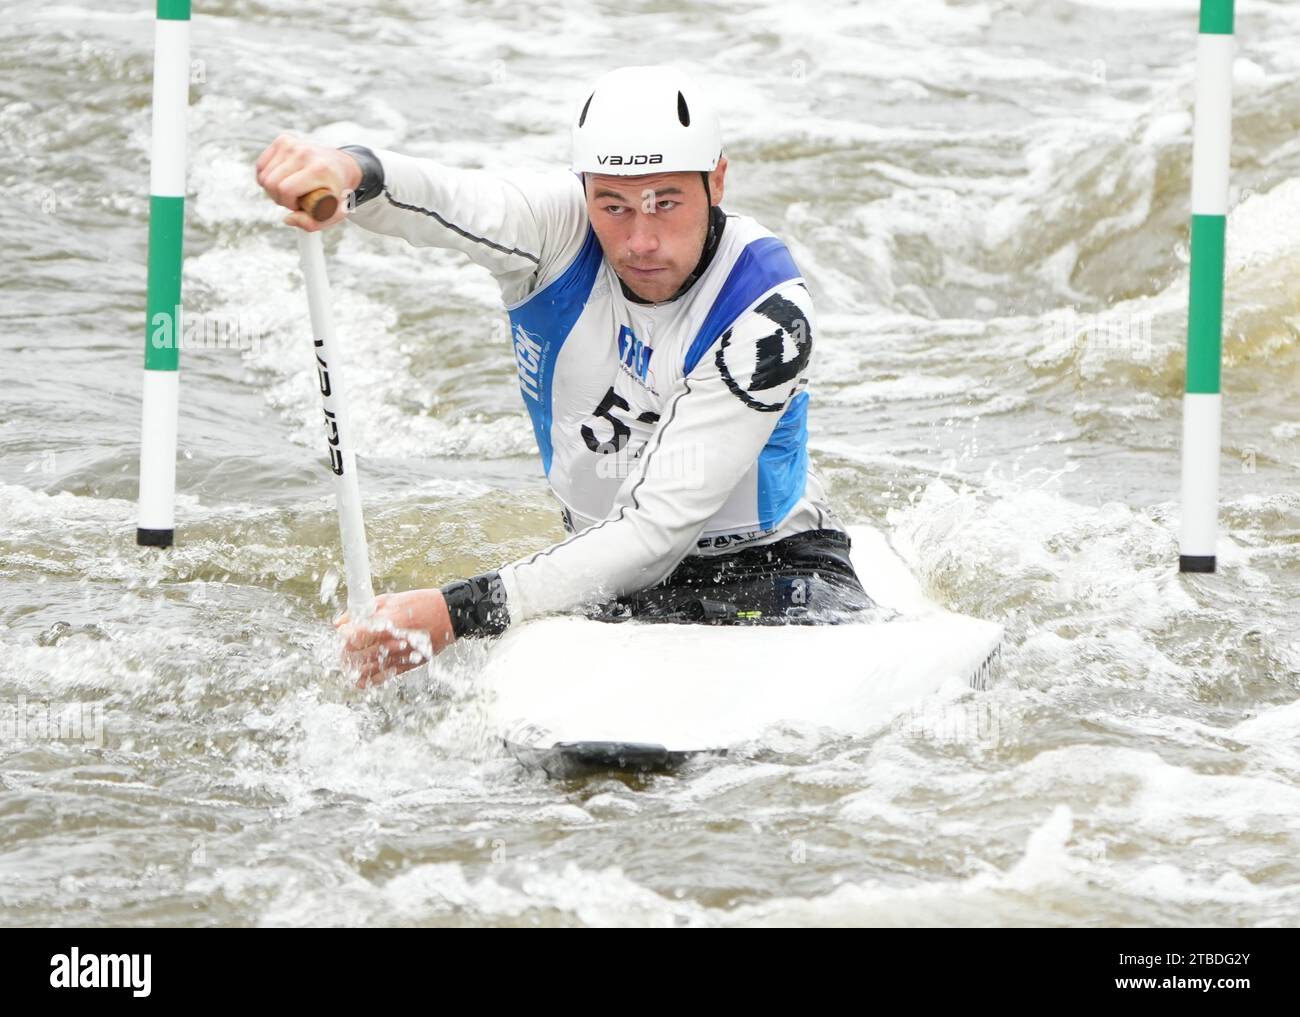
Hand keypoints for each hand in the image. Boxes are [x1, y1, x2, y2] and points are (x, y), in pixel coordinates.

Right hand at [254, 132, 362, 231]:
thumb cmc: (336, 192)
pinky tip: (280, 180)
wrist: (342, 166)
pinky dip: (266, 177)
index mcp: (319, 169)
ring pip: (263, 175)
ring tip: (289, 190)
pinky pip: (261, 165)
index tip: (298, 206)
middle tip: (293, 200)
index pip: (286, 189)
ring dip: (272, 189)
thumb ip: (312, 223)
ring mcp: (292, 144)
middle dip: (278, 198)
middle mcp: (304, 153)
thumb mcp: (333, 213)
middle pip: (271, 182)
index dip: (288, 203)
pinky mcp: (283, 140)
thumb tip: (287, 219)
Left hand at [334, 589, 455, 687]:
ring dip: (351, 666)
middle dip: (344, 650)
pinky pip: (376, 680)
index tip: (344, 630)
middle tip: (345, 644)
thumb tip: (339, 623)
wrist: (447, 617)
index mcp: (385, 624)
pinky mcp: (403, 667)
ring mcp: (396, 658)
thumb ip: (362, 611)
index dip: (343, 635)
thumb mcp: (390, 600)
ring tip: (350, 658)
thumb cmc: (419, 604)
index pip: (351, 638)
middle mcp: (390, 644)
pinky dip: (363, 679)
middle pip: (353, 656)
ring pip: (361, 671)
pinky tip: (360, 671)